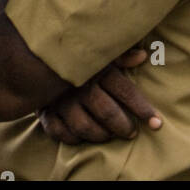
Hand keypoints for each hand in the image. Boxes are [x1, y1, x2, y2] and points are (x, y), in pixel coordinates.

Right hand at [37, 49, 161, 144]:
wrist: (33, 56)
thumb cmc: (74, 56)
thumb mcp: (98, 51)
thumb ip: (120, 55)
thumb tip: (142, 55)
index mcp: (96, 70)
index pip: (125, 92)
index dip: (143, 109)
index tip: (156, 123)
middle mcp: (80, 86)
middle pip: (108, 113)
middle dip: (124, 126)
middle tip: (132, 132)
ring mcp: (61, 101)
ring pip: (86, 127)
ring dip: (102, 135)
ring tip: (110, 135)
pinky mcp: (46, 112)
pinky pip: (62, 133)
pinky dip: (74, 138)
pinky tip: (83, 137)